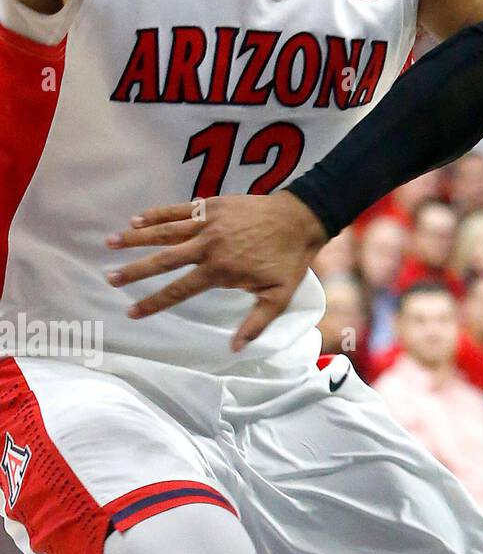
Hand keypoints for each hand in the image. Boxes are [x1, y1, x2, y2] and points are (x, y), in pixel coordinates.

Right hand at [105, 193, 328, 350]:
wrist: (302, 218)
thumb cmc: (290, 259)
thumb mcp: (278, 296)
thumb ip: (256, 322)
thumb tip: (235, 348)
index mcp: (220, 270)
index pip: (179, 290)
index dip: (154, 302)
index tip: (131, 312)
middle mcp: (208, 246)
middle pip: (164, 260)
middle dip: (135, 270)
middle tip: (110, 278)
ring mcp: (209, 223)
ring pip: (166, 231)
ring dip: (136, 238)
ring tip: (110, 243)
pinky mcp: (213, 205)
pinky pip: (180, 210)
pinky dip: (158, 213)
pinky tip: (137, 219)